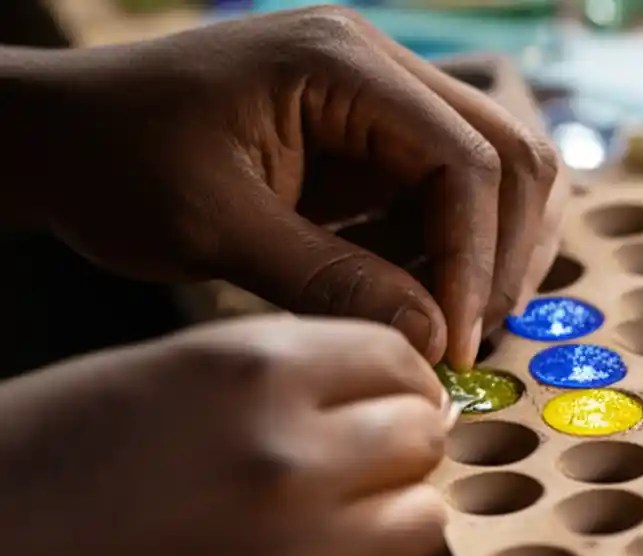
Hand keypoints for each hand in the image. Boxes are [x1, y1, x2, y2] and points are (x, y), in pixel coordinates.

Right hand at [0, 316, 449, 555]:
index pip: (399, 359)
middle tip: (364, 463)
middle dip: (400, 448)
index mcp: (252, 368)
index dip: (402, 381)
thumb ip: (280, 373)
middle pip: (425, 439)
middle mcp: (286, 455)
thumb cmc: (37, 465)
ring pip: (421, 523)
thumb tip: (377, 389)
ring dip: (386, 521)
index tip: (396, 401)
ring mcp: (290, 554)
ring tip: (330, 523)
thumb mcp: (162, 371)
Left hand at [2, 6, 562, 368]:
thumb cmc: (116, 162)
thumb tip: (436, 337)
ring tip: (454, 321)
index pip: (463, 156)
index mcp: (342, 63)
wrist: (63, 138)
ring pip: (499, 173)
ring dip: (493, 252)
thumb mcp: (215, 228)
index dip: (475, 256)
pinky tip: (420, 299)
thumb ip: (331, 281)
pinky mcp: (375, 144)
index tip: (455, 339)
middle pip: (511, 152)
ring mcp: (383, 103)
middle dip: (505, 252)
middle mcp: (379, 69)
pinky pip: (450, 198)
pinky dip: (454, 255)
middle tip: (469, 335)